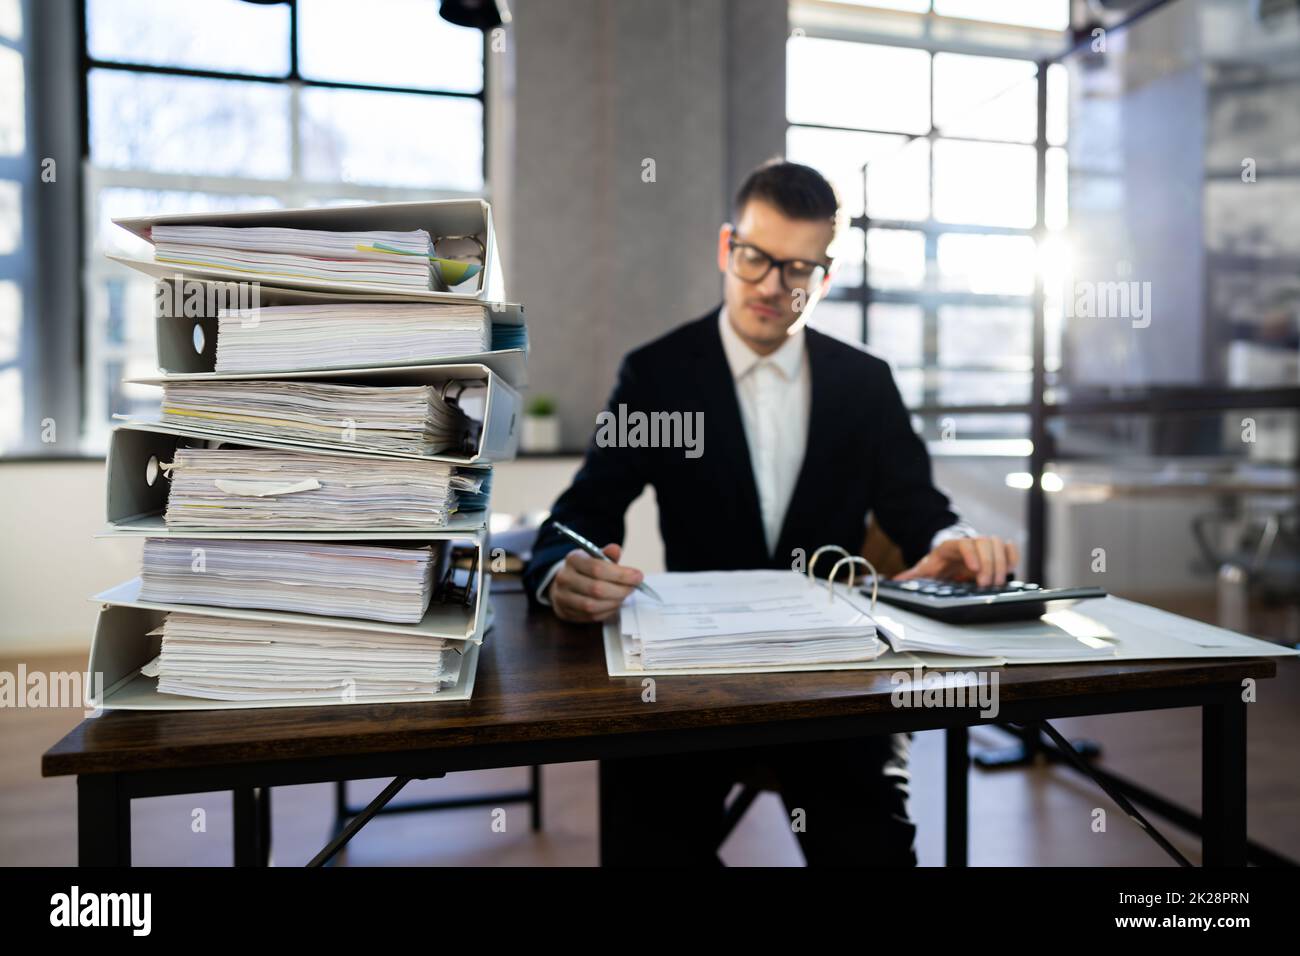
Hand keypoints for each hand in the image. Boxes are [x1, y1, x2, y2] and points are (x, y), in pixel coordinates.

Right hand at [548, 543, 643, 622]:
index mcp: (573, 560)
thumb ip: (607, 554)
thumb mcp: (594, 556)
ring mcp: (562, 597)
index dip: (621, 575)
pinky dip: (607, 611)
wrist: (564, 582)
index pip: (597, 568)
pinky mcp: (565, 612)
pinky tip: (614, 604)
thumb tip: (616, 549)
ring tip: (624, 596)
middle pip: (596, 589)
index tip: (638, 576)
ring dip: (614, 602)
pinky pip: (590, 616)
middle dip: (620, 590)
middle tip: (633, 588)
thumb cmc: (584, 568)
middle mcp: (564, 578)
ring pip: (592, 605)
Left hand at [894, 536, 1018, 586]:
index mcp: (950, 545)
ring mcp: (983, 544)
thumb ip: (913, 575)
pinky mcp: (995, 550)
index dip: (970, 554)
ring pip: (997, 543)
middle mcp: (969, 541)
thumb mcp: (926, 568)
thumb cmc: (939, 562)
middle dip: (988, 564)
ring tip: (998, 582)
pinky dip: (1012, 555)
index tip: (974, 569)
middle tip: (986, 584)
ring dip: (1000, 562)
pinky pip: (1008, 547)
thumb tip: (894, 581)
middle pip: (983, 543)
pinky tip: (1012, 568)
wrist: (950, 552)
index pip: (962, 543)